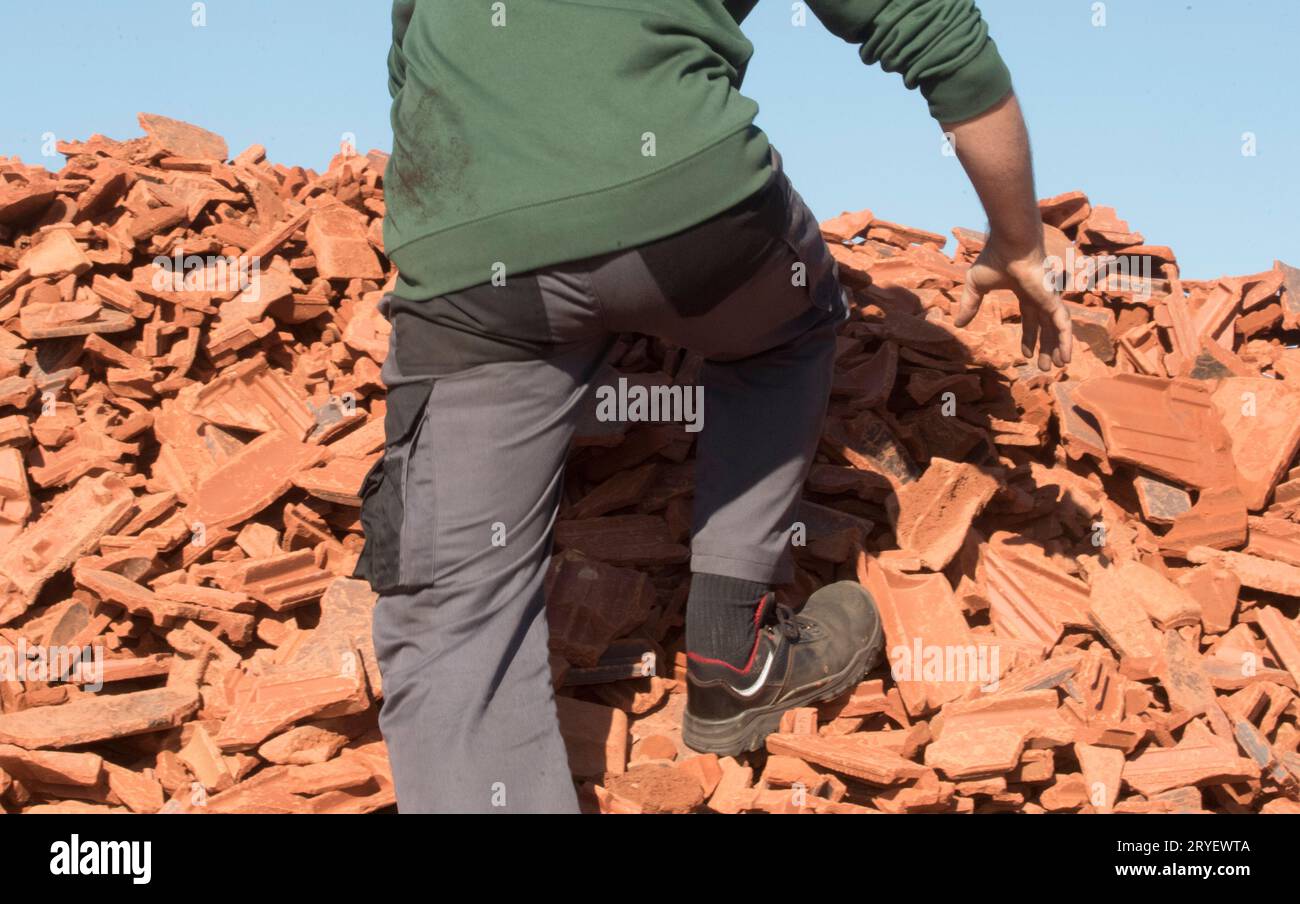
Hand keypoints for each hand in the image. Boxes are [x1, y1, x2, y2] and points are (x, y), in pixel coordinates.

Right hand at [953, 238, 1072, 369]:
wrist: (1011, 244)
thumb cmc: (994, 258)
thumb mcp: (975, 286)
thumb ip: (969, 305)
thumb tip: (957, 324)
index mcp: (1024, 290)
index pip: (1030, 317)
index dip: (1029, 336)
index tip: (1027, 353)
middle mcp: (1040, 296)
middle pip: (1045, 327)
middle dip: (1046, 347)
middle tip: (1045, 367)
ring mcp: (1049, 298)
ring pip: (1058, 329)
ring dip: (1059, 348)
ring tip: (1060, 367)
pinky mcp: (1054, 300)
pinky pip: (1064, 325)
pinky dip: (1066, 342)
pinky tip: (1066, 358)